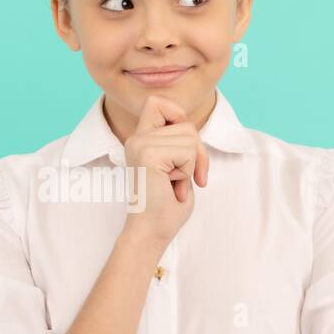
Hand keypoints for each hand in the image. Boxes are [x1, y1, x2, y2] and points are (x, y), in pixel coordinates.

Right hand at [120, 95, 209, 248]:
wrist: (152, 232)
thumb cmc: (167, 206)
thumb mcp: (178, 165)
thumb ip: (180, 142)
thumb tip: (190, 124)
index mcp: (141, 139)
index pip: (158, 102)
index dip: (178, 117)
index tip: (182, 148)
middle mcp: (136, 138)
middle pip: (185, 122)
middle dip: (197, 150)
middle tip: (187, 177)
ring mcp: (140, 144)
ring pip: (189, 135)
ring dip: (191, 164)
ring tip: (174, 183)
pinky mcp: (147, 154)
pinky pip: (186, 151)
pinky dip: (187, 171)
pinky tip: (172, 186)